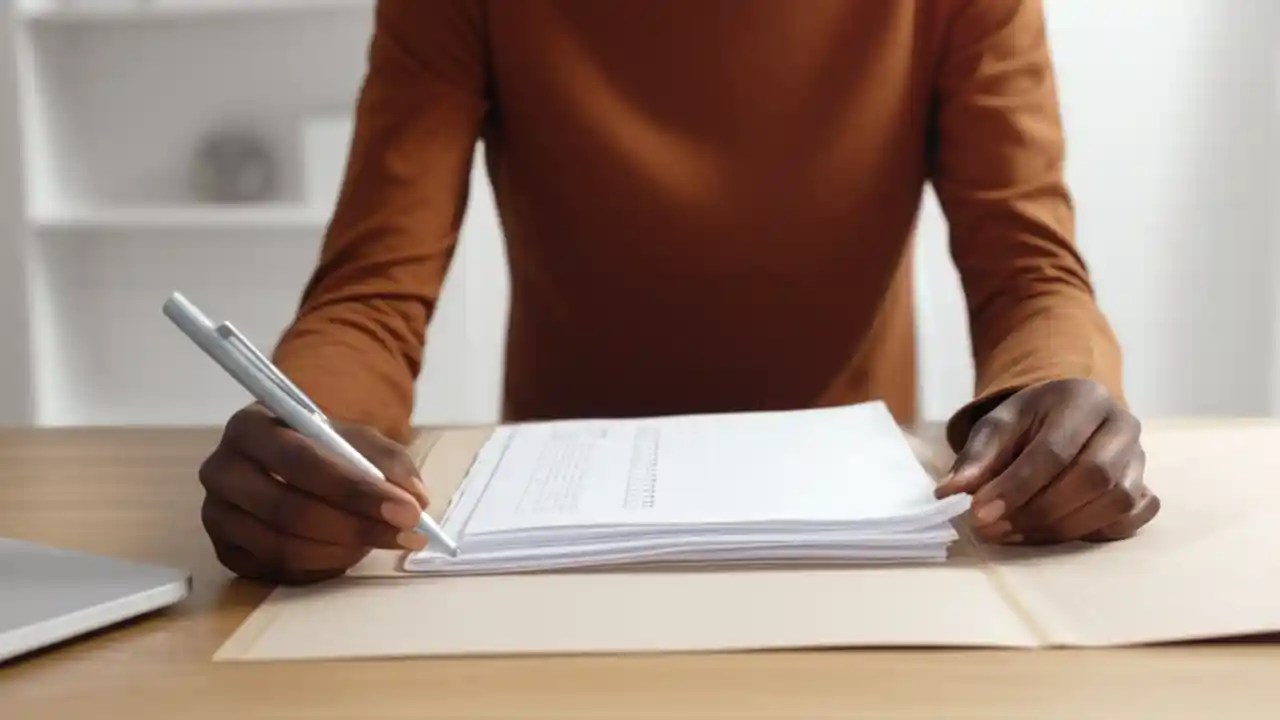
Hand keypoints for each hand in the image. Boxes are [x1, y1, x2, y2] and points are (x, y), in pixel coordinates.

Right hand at [198, 404, 429, 583]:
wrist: (294, 460)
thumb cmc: (325, 448)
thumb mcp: (359, 441)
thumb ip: (390, 463)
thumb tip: (415, 499)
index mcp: (251, 427)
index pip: (301, 461)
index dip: (355, 490)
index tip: (406, 509)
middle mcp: (222, 469)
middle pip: (288, 510)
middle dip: (355, 527)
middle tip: (404, 534)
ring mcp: (216, 514)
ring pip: (282, 546)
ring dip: (341, 550)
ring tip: (379, 542)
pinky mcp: (224, 550)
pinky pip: (275, 570)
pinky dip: (319, 567)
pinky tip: (347, 554)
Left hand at [936, 379, 1159, 544]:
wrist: (1067, 418)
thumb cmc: (1029, 423)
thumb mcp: (997, 426)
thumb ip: (976, 458)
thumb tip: (949, 492)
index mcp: (1084, 398)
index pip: (1053, 450)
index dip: (1016, 487)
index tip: (979, 513)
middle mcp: (1122, 424)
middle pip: (1093, 477)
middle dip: (1039, 511)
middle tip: (994, 529)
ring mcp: (1140, 458)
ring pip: (1116, 502)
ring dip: (1062, 528)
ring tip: (1014, 535)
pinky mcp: (1146, 488)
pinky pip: (1131, 520)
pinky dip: (1094, 532)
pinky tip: (1053, 532)